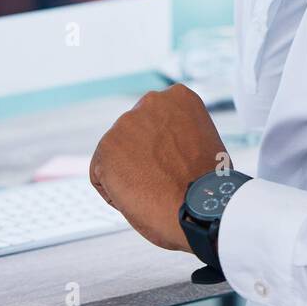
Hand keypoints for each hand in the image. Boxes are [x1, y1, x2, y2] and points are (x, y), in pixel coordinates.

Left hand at [90, 84, 230, 252]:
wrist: (199, 207)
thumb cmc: (205, 187)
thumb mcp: (203, 142)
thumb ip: (179, 135)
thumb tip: (165, 146)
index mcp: (179, 97)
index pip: (156, 122)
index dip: (164, 150)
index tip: (174, 165)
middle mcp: (151, 102)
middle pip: (135, 135)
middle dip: (143, 157)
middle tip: (162, 180)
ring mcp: (126, 123)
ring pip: (117, 155)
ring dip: (129, 174)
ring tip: (153, 191)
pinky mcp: (106, 147)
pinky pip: (101, 175)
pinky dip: (114, 192)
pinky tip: (137, 197)